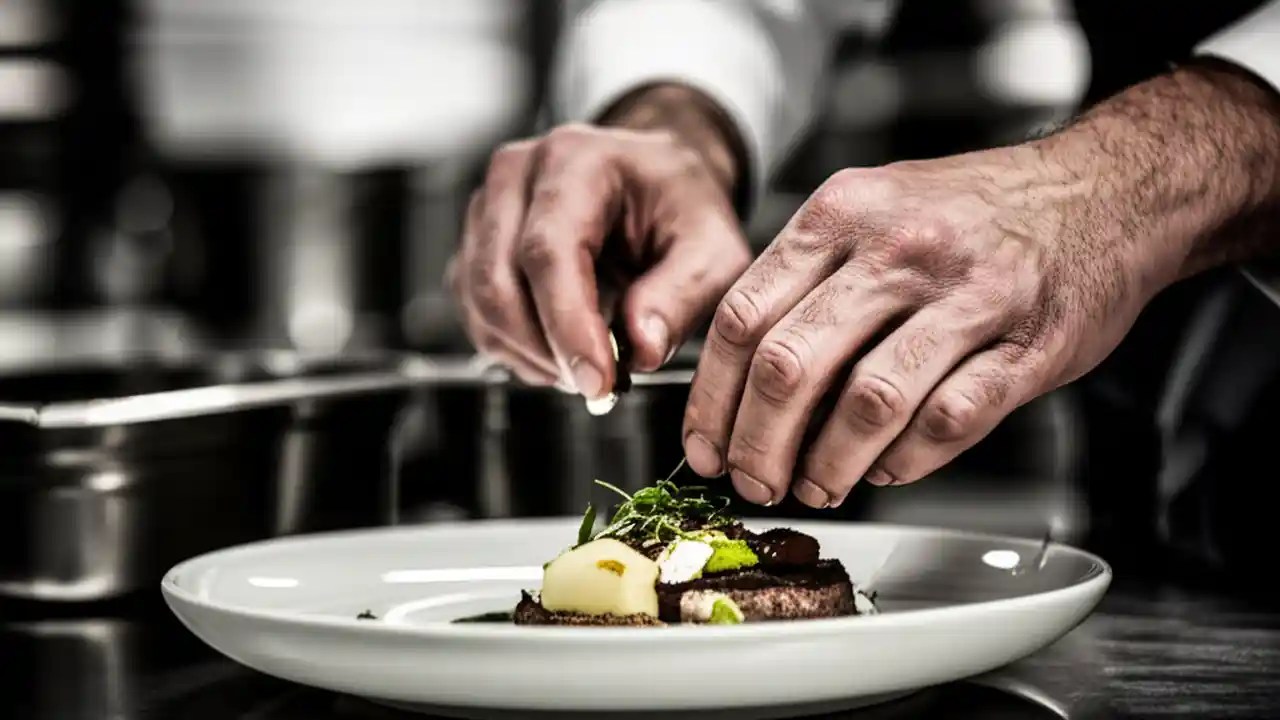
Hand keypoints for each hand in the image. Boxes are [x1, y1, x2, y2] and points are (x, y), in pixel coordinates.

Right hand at [448, 85, 751, 396]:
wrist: (656, 181)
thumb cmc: (682, 207)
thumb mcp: (714, 248)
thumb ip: (682, 296)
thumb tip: (640, 350)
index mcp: (577, 161)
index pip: (549, 251)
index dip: (567, 325)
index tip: (597, 381)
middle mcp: (517, 176)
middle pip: (498, 280)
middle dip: (546, 350)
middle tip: (598, 385)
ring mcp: (486, 209)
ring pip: (481, 303)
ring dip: (530, 355)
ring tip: (586, 367)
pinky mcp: (475, 245)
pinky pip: (476, 312)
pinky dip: (515, 349)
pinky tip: (560, 353)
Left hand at [681, 146, 1176, 507]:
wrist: (1101, 190)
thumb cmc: (972, 213)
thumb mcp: (871, 208)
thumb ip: (804, 278)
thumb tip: (738, 379)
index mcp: (841, 214)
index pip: (742, 316)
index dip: (711, 399)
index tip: (703, 445)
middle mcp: (897, 249)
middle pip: (790, 365)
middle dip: (758, 445)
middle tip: (753, 481)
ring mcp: (966, 296)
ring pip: (867, 402)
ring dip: (829, 464)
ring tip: (816, 487)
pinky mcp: (1028, 344)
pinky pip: (949, 419)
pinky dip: (906, 461)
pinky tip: (887, 470)